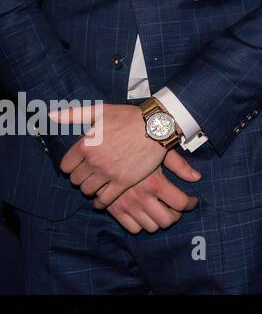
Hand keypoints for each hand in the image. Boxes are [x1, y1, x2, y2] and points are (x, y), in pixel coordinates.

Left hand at [50, 103, 170, 206]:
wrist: (157, 126)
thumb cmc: (129, 117)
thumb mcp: (100, 111)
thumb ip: (74, 115)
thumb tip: (51, 116)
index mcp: (86, 145)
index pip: (66, 166)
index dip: (70, 166)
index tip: (77, 166)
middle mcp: (94, 162)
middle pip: (76, 180)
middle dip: (80, 177)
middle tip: (88, 175)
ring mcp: (109, 173)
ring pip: (88, 190)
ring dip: (90, 188)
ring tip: (96, 184)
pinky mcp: (124, 182)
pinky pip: (105, 199)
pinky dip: (100, 202)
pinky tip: (101, 200)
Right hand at [101, 162, 200, 233]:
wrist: (104, 152)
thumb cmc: (136, 150)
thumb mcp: (160, 152)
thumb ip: (180, 165)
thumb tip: (197, 177)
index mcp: (155, 183)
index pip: (181, 203)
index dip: (190, 204)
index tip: (191, 201)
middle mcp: (142, 198)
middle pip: (167, 220)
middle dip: (176, 215)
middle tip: (176, 207)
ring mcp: (127, 206)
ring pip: (151, 227)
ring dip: (159, 220)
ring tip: (161, 210)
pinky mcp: (114, 211)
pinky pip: (133, 228)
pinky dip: (141, 224)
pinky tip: (145, 213)